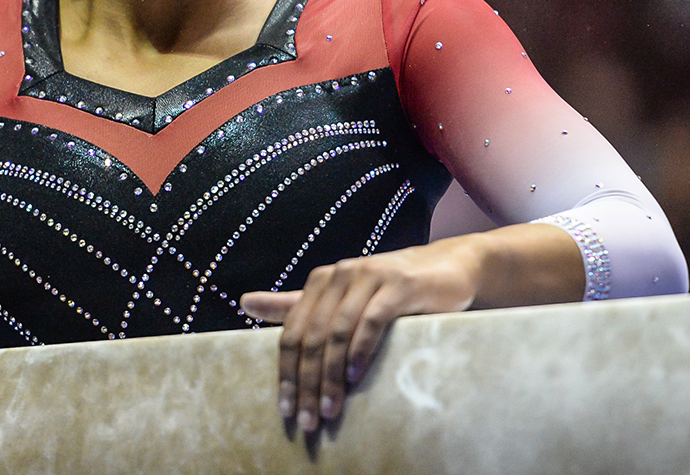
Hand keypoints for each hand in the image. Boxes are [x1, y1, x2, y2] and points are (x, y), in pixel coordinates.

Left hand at [239, 238, 483, 433]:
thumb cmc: (388, 290)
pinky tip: (355, 377)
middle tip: (309, 419)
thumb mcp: (340, 298)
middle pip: (311, 337)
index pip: (292, 333)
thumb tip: (245, 302)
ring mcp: (367, 277)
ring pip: (338, 333)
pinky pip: (371, 321)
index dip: (286, 374)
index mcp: (320, 281)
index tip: (286, 410)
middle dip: (307, 383)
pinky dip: (360, 351)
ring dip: (331, 376)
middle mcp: (338, 274)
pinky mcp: (397, 285)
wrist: (445, 269)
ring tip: (331, 409)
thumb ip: (294, 303)